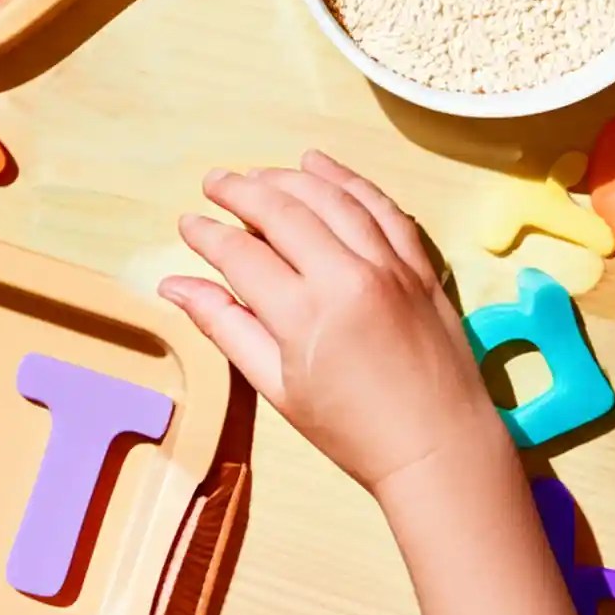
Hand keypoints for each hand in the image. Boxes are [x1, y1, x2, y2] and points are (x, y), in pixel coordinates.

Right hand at [159, 151, 504, 491]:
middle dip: (241, 191)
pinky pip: (381, 206)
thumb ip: (225, 326)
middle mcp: (348, 276)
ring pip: (331, 198)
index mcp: (304, 313)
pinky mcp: (419, 265)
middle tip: (214, 181)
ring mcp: (390, 265)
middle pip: (283, 211)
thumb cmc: (351, 430)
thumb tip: (174, 286)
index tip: (188, 223)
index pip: (241, 253)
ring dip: (289, 178)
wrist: (439, 448)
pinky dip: (348, 180)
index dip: (207, 234)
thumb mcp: (276, 386)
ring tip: (257, 174)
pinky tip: (320, 166)